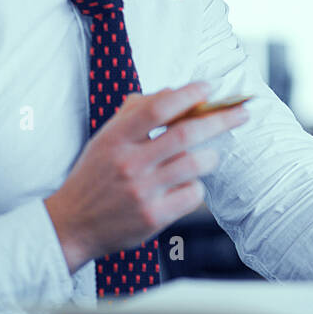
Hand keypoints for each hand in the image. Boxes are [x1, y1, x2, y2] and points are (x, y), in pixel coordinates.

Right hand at [45, 81, 250, 272]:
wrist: (70, 226)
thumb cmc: (95, 177)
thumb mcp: (105, 140)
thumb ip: (135, 114)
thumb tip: (174, 92)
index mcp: (115, 139)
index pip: (157, 108)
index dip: (187, 94)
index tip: (209, 87)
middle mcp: (129, 164)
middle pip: (185, 134)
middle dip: (220, 120)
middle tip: (242, 112)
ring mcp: (142, 192)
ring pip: (196, 163)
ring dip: (211, 156)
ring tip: (209, 156)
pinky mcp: (154, 217)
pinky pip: (193, 193)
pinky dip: (196, 186)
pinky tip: (186, 186)